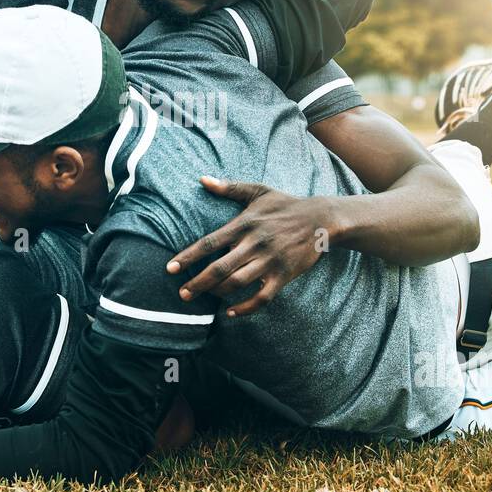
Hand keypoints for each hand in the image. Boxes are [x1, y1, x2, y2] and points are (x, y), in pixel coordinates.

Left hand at [166, 177, 335, 316]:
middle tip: (182, 294)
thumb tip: (203, 180)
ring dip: (217, 293)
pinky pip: (262, 297)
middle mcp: (255, 243)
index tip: (170, 268)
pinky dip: (246, 307)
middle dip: (198, 283)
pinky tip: (231, 312)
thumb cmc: (285, 204)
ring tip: (203, 297)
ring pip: (237, 283)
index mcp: (244, 224)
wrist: (320, 219)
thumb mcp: (258, 191)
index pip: (210, 242)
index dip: (188, 256)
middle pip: (220, 268)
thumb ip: (229, 188)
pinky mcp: (284, 275)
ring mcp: (270, 261)